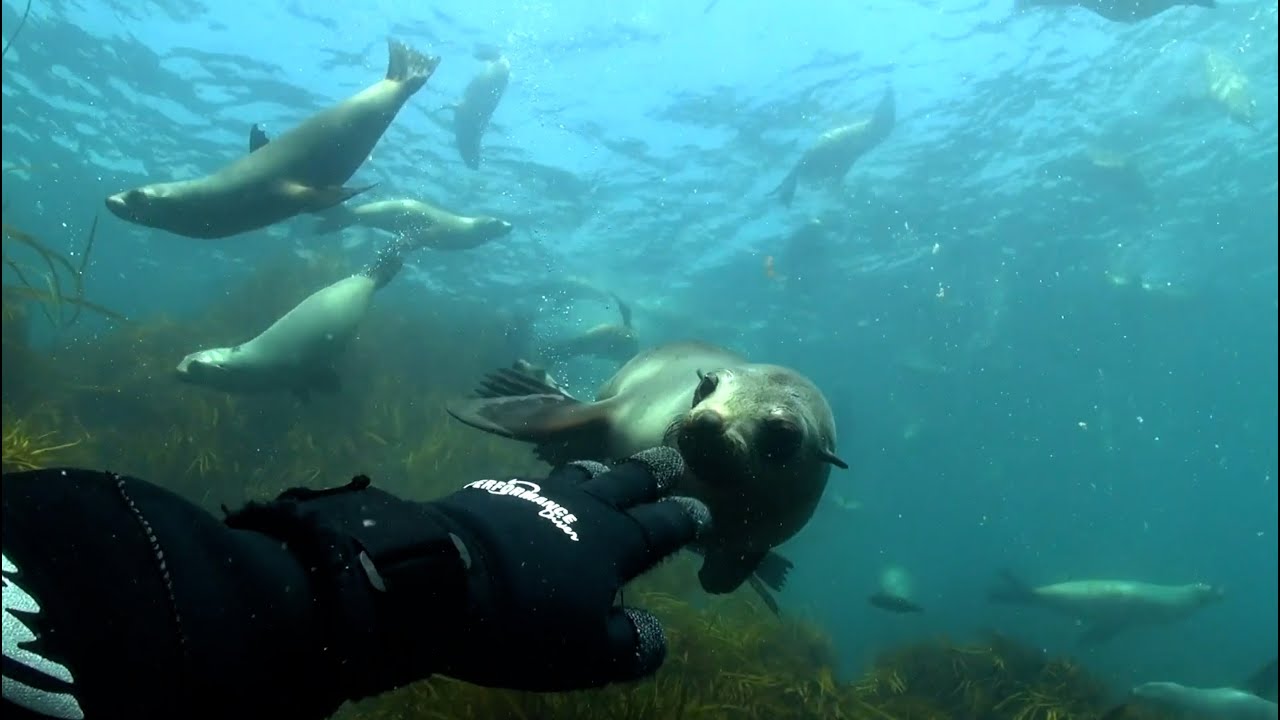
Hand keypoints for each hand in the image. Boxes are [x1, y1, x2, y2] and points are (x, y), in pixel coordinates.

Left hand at [427, 446, 710, 690]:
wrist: (440, 577)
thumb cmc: (525, 620)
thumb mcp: (586, 652)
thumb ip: (628, 643)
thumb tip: (654, 636)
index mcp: (617, 542)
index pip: (666, 524)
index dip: (687, 519)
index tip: (703, 513)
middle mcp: (585, 507)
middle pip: (629, 479)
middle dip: (655, 472)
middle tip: (672, 460)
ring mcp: (537, 493)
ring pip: (581, 471)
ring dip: (600, 471)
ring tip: (606, 470)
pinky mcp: (495, 493)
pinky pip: (534, 482)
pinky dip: (549, 486)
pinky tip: (539, 494)